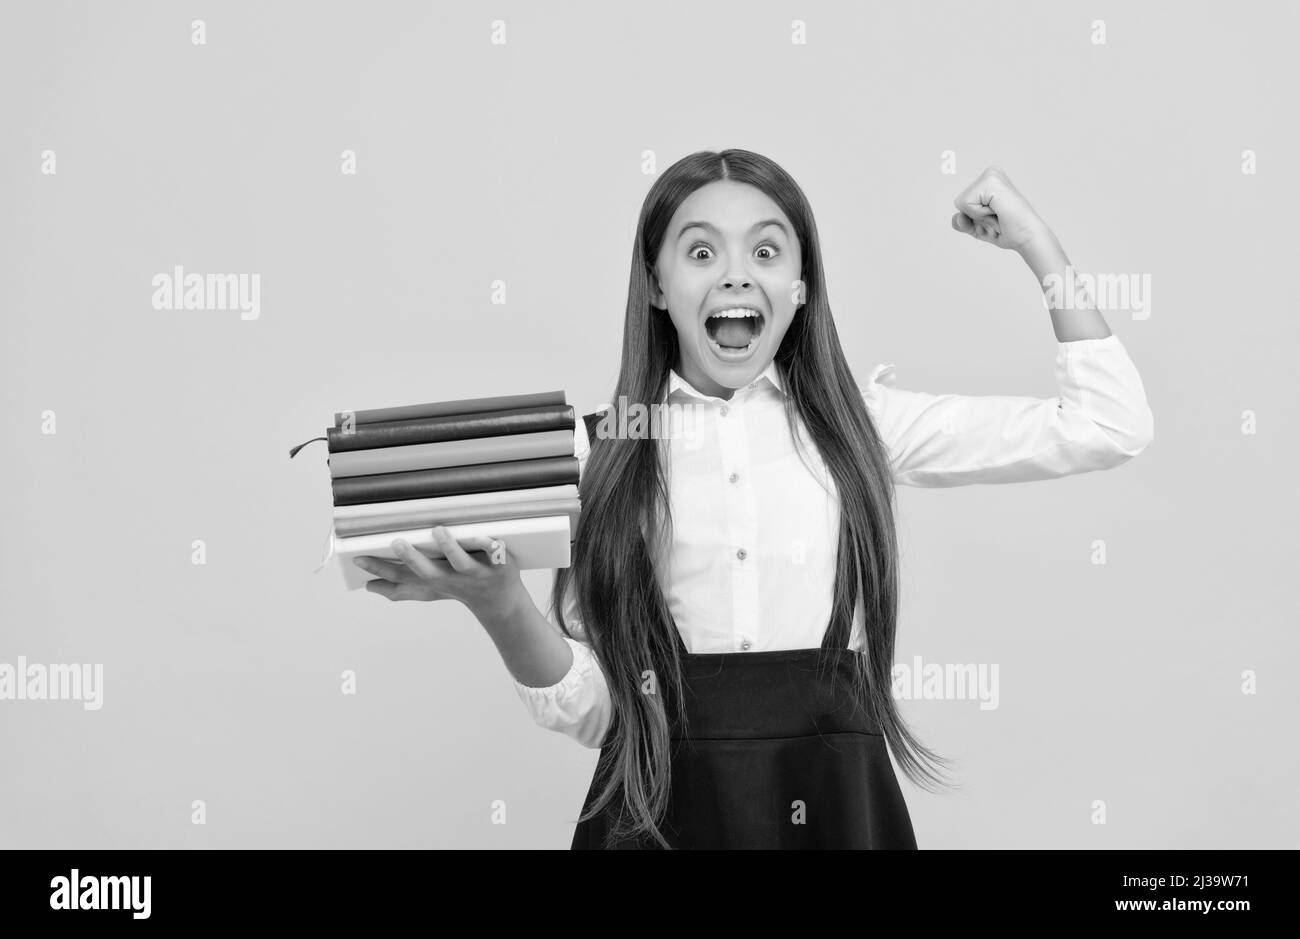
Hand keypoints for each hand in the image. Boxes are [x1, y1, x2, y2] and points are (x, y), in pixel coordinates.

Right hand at [353, 526, 526, 624]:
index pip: (402, 577)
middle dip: (412, 559)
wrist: (499, 604)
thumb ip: (399, 588)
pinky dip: (493, 548)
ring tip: (437, 530)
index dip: (379, 569)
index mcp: (432, 581)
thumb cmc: (458, 589)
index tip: (357, 558)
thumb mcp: (428, 590)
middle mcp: (450, 579)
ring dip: (450, 548)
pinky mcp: (498, 567)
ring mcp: (475, 574)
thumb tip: (368, 586)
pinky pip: (496, 556)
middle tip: (396, 542)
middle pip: (429, 572)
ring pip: (461, 562)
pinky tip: (488, 538)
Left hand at [951, 166, 1050, 253]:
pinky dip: (980, 215)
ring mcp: (991, 175)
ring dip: (978, 216)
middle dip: (975, 217)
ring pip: (961, 202)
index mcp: (988, 180)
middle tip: (998, 217)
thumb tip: (957, 217)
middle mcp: (990, 173)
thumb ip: (963, 222)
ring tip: (999, 215)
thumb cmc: (1008, 232)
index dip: (974, 217)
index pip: (961, 203)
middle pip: (959, 202)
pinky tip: (998, 212)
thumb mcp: (979, 228)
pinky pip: (966, 204)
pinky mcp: (991, 181)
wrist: (1027, 237)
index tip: (995, 217)